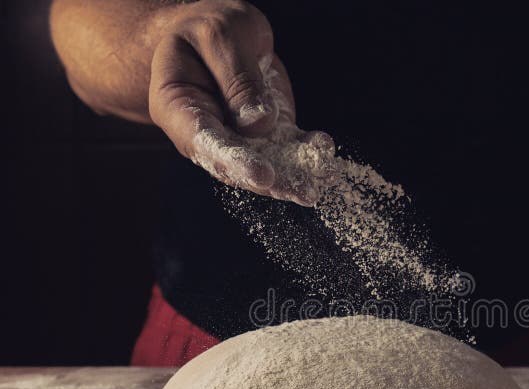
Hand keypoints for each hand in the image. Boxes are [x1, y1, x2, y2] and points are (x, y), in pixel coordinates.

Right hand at [147, 0, 332, 204]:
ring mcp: (239, 136)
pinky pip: (288, 147)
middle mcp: (207, 132)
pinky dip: (308, 152)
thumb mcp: (219, 37)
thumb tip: (259, 123)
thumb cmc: (207, 28)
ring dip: (294, 176)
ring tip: (320, 184)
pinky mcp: (268, 131)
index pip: (204, 142)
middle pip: (237, 164)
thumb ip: (237, 79)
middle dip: (273, 181)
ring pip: (266, 162)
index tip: (262, 175)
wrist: (219, 32)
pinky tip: (325, 153)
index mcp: (177, 107)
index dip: (233, 162)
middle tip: (301, 193)